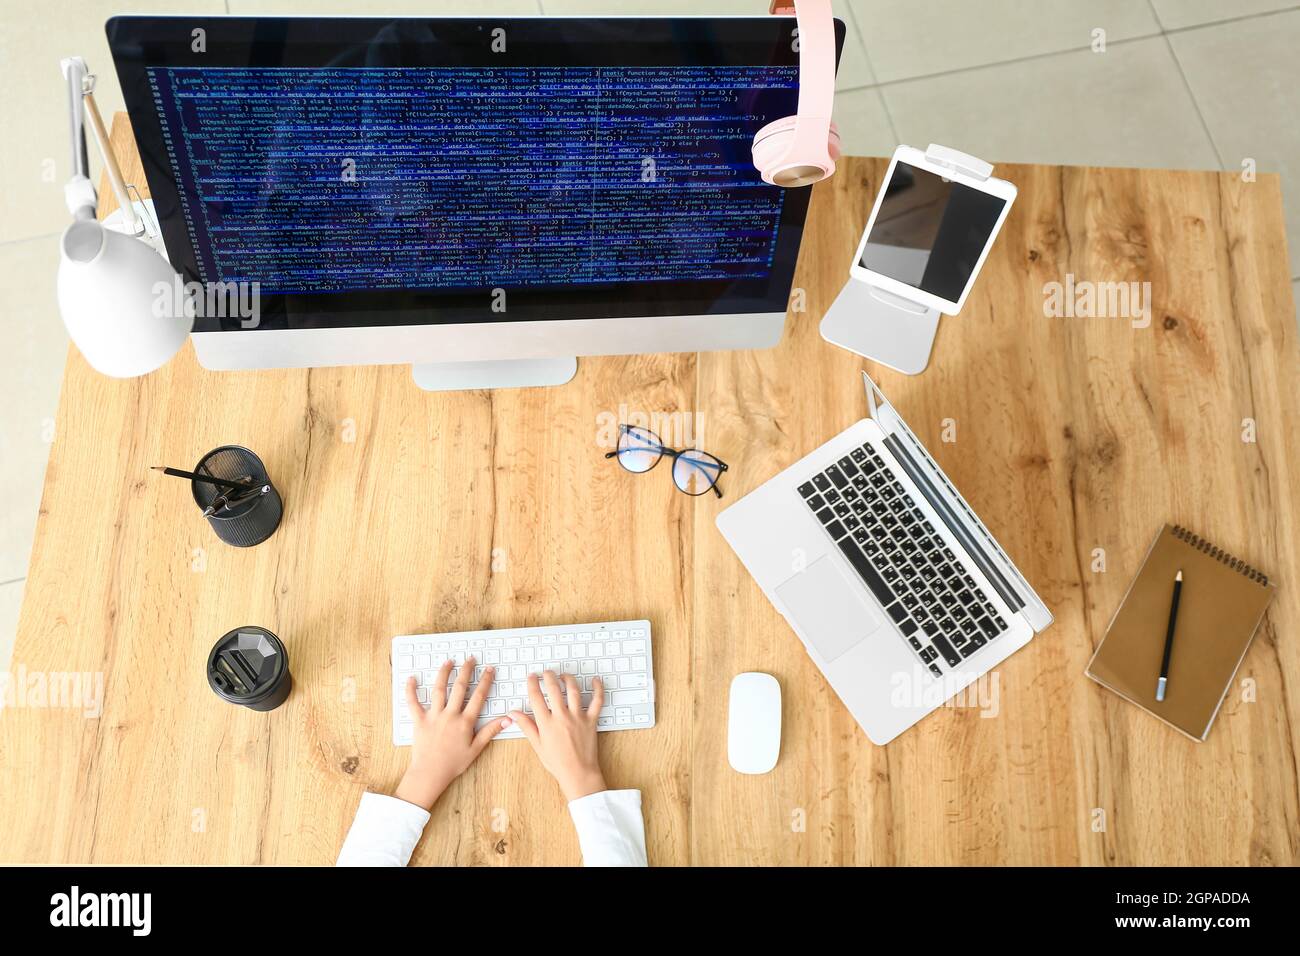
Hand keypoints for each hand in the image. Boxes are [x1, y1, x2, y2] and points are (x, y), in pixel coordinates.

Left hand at [395, 657, 510, 809]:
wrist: (430, 774)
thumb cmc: (453, 764)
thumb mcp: (476, 749)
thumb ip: (491, 731)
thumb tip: (508, 719)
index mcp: (465, 722)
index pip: (478, 697)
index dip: (485, 681)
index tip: (490, 669)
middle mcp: (450, 715)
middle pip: (460, 688)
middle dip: (467, 671)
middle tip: (471, 659)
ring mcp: (433, 716)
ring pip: (439, 690)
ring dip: (444, 674)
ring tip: (449, 662)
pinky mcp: (419, 720)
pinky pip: (413, 703)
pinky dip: (410, 690)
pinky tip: (411, 678)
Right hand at [509, 671, 606, 801]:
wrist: (578, 773)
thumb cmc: (557, 762)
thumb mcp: (537, 745)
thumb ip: (526, 726)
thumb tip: (513, 714)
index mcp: (546, 723)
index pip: (536, 697)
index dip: (533, 684)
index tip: (532, 677)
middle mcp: (562, 717)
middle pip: (554, 689)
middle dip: (548, 677)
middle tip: (546, 672)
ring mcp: (578, 717)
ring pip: (573, 691)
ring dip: (568, 679)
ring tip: (564, 675)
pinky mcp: (591, 720)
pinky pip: (597, 701)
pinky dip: (598, 689)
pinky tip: (595, 681)